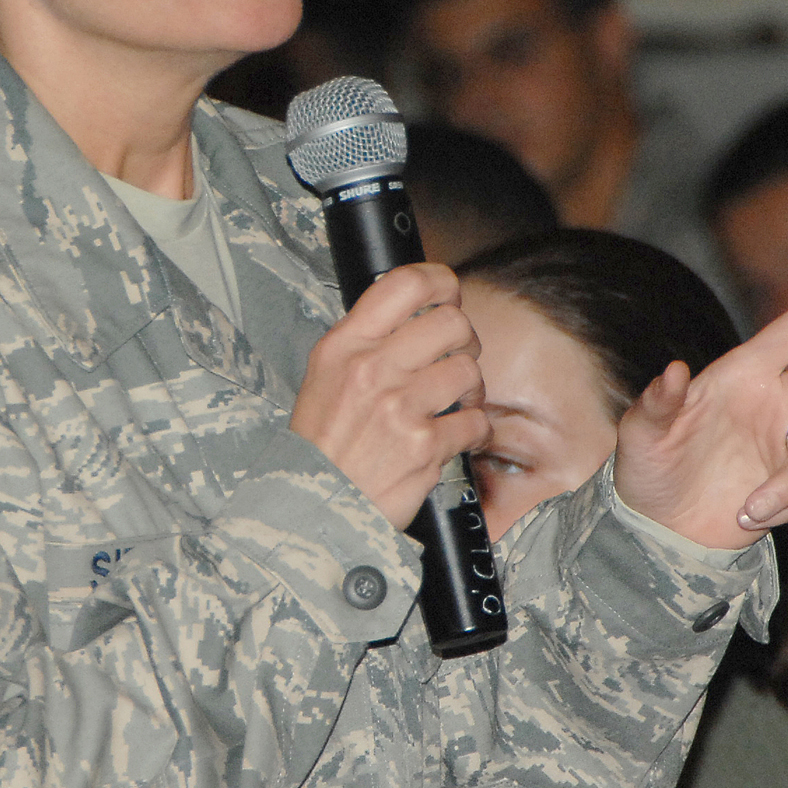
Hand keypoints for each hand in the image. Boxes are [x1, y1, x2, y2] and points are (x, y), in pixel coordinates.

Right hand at [291, 263, 489, 530]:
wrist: (312, 506)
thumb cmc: (321, 446)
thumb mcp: (324, 377)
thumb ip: (365, 342)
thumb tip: (412, 315)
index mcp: (345, 346)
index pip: (404, 284)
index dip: (440, 281)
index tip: (449, 293)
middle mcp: (372, 369)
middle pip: (451, 322)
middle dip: (465, 340)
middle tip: (456, 358)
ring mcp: (399, 407)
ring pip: (469, 370)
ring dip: (471, 389)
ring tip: (455, 402)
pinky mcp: (424, 446)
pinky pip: (475, 422)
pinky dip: (474, 431)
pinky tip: (457, 435)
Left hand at [612, 294, 787, 548]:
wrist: (656, 526)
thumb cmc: (647, 466)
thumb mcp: (641, 432)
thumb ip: (658, 401)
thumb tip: (675, 369)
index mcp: (742, 373)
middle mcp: (771, 401)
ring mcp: (783, 444)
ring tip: (747, 509)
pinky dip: (782, 506)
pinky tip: (746, 514)